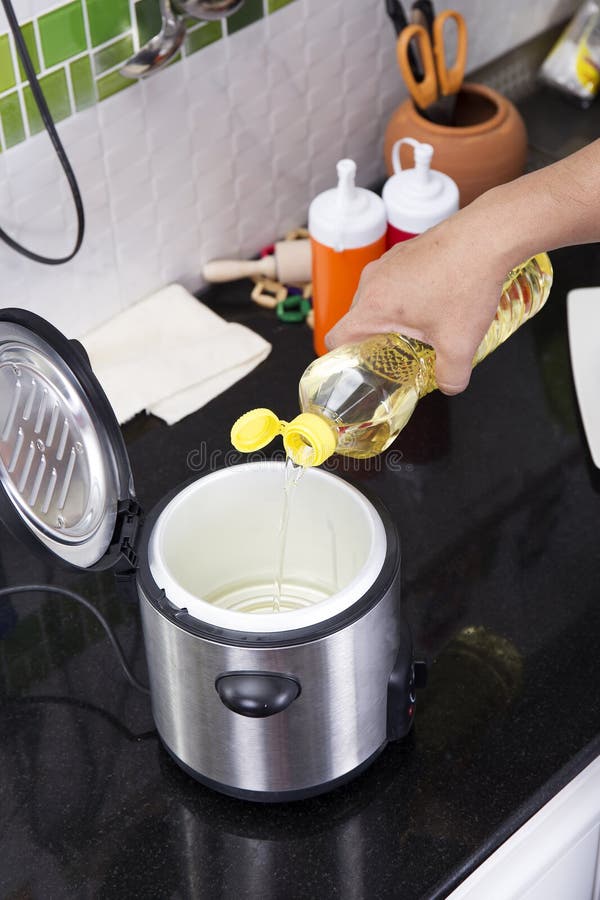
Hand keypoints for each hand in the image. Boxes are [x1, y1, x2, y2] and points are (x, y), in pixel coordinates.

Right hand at [325, 208, 511, 394]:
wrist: (488, 235)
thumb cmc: (467, 282)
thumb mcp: (460, 344)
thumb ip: (452, 376)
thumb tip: (449, 385)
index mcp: (374, 305)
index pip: (336, 338)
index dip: (344, 358)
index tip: (361, 366)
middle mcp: (373, 280)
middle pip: (357, 319)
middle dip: (375, 339)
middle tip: (400, 351)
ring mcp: (388, 262)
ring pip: (377, 298)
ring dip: (393, 315)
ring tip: (423, 325)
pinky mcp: (405, 250)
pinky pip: (394, 280)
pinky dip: (406, 294)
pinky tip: (436, 300)